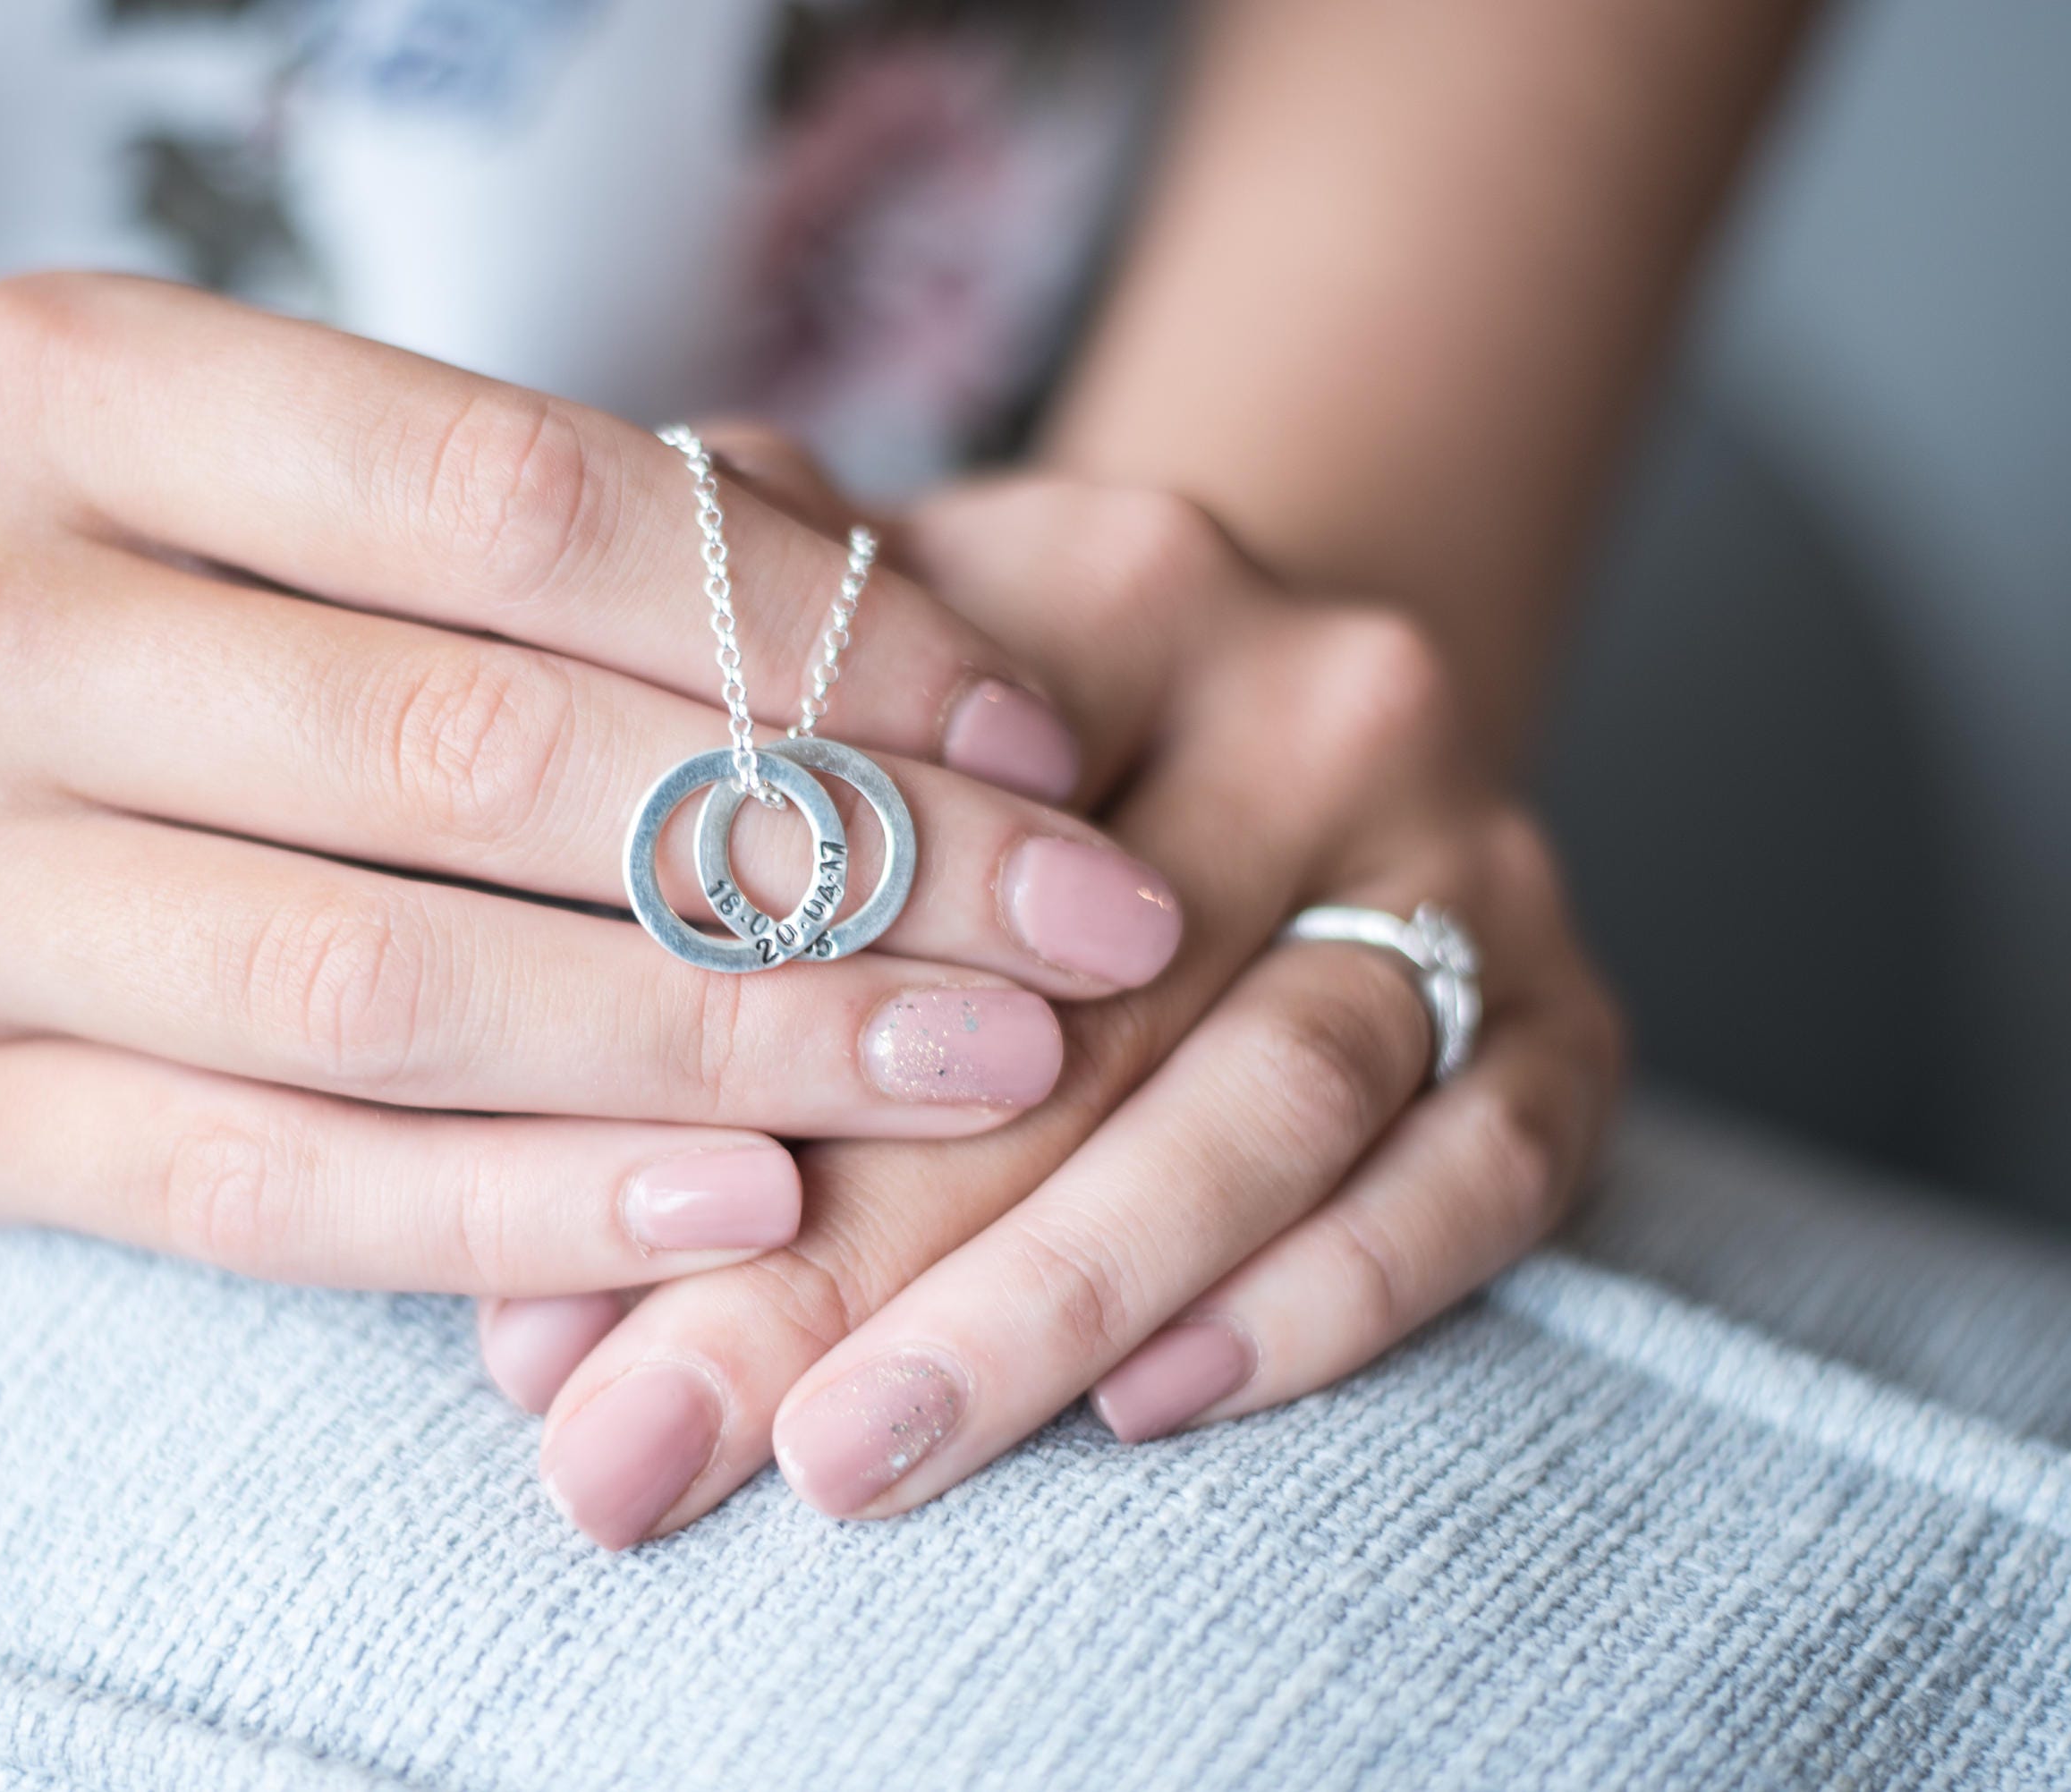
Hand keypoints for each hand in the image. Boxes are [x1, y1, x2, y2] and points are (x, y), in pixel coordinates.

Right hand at [0, 279, 1191, 1294]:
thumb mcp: (169, 444)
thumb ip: (474, 512)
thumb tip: (868, 609)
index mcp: (56, 391)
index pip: (499, 502)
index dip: (795, 625)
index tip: (1014, 724)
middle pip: (480, 760)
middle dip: (832, 857)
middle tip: (1079, 928)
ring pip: (389, 988)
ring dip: (725, 1041)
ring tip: (976, 1072)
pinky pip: (264, 1182)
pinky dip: (521, 1201)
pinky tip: (742, 1198)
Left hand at [482, 463, 1622, 1544]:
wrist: (1279, 688)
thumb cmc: (997, 737)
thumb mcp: (846, 685)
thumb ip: (671, 866)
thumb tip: (499, 1188)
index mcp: (1106, 579)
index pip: (901, 838)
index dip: (707, 1076)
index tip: (542, 1325)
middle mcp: (1314, 697)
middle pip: (1072, 996)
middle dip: (851, 1256)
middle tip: (657, 1448)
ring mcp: (1466, 855)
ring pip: (1273, 1091)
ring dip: (1056, 1302)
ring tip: (857, 1465)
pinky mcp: (1571, 1010)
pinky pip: (1478, 1172)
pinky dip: (1321, 1298)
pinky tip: (1147, 1406)